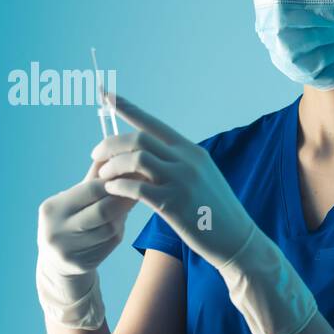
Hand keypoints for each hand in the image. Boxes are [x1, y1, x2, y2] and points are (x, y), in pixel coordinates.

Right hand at [35, 157, 136, 327]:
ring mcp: (66, 249)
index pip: (91, 189)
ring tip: (128, 206)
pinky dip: (118, 231)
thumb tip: (115, 150)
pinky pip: (109, 243)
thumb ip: (94, 178)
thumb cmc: (71, 220)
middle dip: (124, 198)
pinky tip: (119, 224)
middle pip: (102, 211)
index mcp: (52, 208)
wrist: (56, 260)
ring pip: (109, 228)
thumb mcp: (76, 199)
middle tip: (143, 188)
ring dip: (122, 216)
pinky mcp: (79, 264)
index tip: (135, 173)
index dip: (115, 181)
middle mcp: (54, 229)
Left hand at [90, 91, 256, 269]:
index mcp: (192, 151)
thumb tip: (153, 155)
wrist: (238, 240)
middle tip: (95, 155)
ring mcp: (182, 181)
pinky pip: (136, 189)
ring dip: (112, 166)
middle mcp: (187, 161)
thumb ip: (179, 163)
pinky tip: (111, 192)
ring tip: (102, 177)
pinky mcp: (175, 204)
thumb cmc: (216, 213)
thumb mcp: (202, 178)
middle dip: (110, 144)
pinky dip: (118, 187)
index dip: (125, 107)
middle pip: (139, 138)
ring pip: (136, 159)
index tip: (104, 94)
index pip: (152, 123)